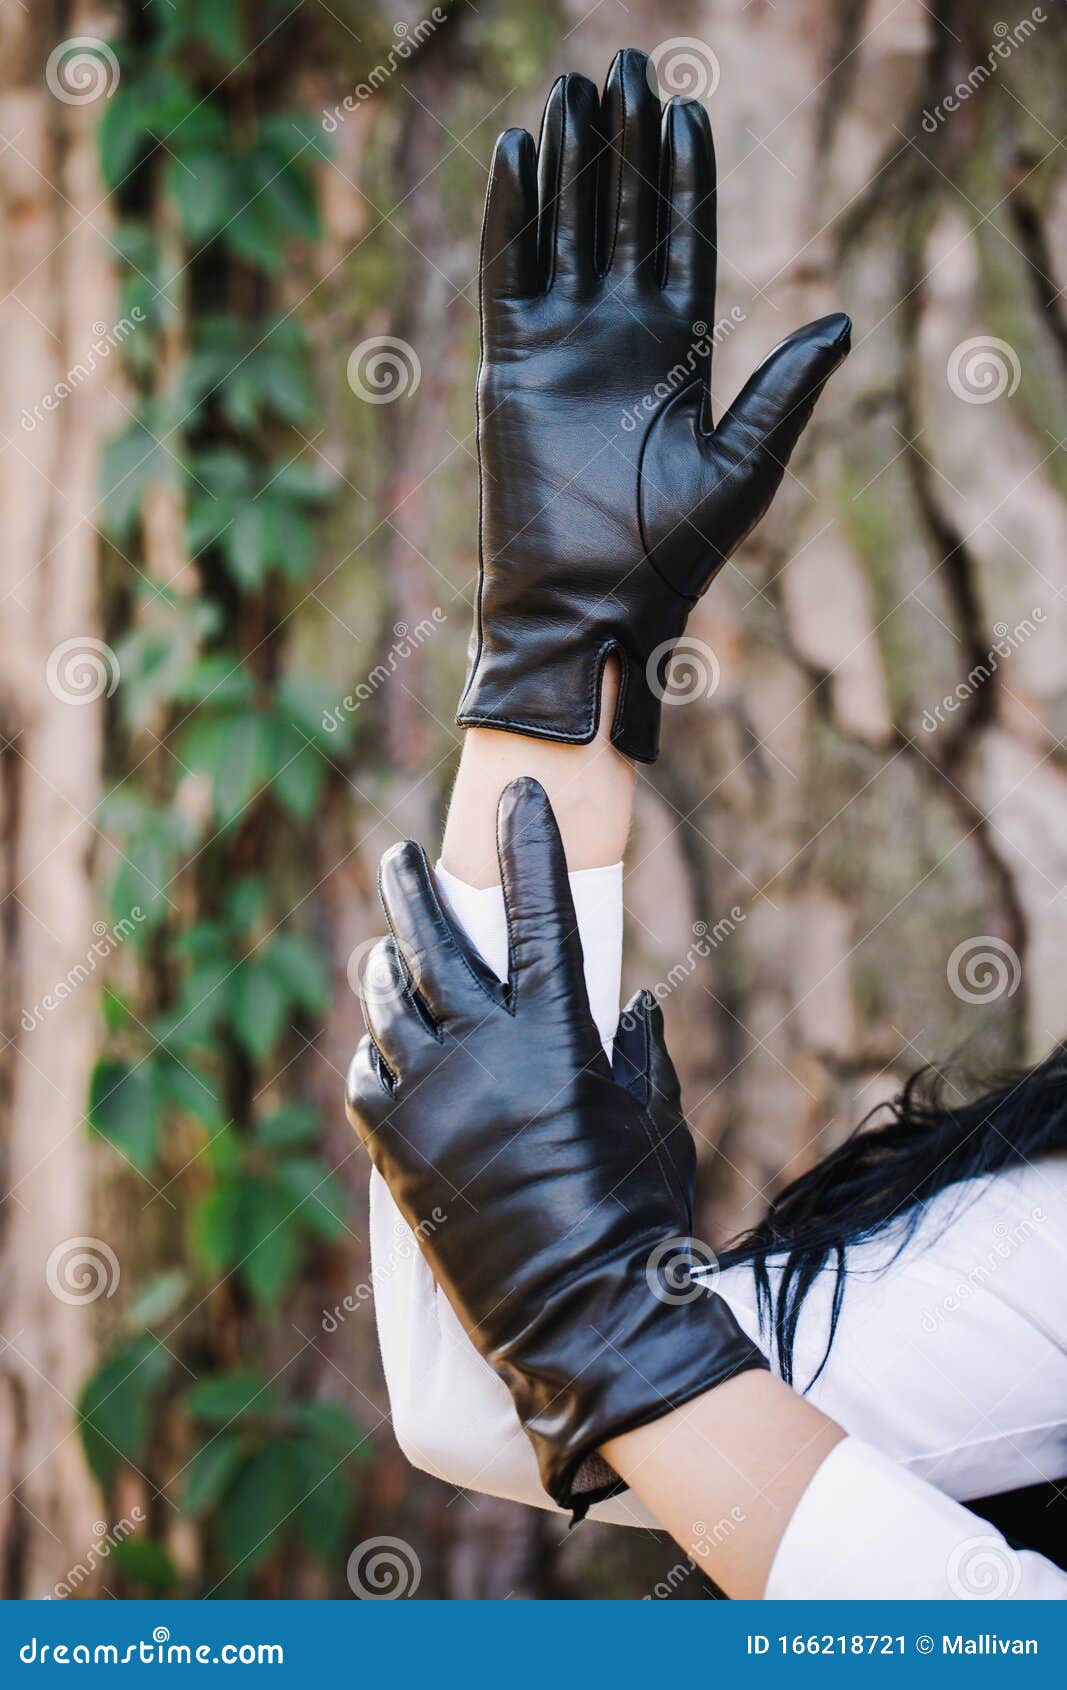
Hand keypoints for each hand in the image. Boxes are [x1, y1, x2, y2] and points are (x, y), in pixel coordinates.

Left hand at [345, 777, 764, 1514]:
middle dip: (411, 885)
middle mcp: (482, 1052)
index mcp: (554, 1034)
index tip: (518, 790)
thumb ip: (640, 1052)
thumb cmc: (637, 1213)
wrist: (581, 1312)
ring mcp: (431, 1098)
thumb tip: (633, 1002)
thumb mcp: (654, 1119)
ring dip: (387, 968)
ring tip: (387, 952)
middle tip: (398, 855)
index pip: (540, 912)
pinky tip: (385, 1051)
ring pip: (388, 1002)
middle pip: (433, 940)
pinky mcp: (396, 1148)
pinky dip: (379, 1056)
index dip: (529, 845)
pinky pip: (370, 1077)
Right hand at [457, 48, 849, 761]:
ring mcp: (563, 346)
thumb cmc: (671, 554)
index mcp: (679, 354)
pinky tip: (518, 152)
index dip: (685, 176)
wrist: (588, 605)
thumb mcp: (746, 464)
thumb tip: (844, 319)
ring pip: (566, 230)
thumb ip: (786, 389)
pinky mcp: (512, 363)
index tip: (686, 106)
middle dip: (626, 145)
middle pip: (625, 218)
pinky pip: (509, 271)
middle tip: (625, 67)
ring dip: (571, 163)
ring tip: (573, 90)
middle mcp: (619, 338)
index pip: (683, 242)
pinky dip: (512, 213)